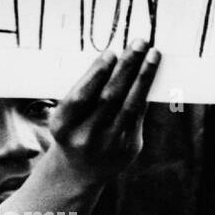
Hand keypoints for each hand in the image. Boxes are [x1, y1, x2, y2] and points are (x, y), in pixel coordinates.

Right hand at [46, 41, 160, 184]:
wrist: (80, 170)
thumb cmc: (72, 130)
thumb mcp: (66, 115)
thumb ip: (84, 92)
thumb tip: (115, 59)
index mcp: (62, 126)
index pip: (81, 96)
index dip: (96, 74)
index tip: (111, 52)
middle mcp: (86, 137)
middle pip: (109, 98)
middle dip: (126, 67)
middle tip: (138, 44)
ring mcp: (110, 144)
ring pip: (130, 105)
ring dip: (143, 76)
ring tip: (152, 54)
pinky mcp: (129, 147)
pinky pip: (139, 114)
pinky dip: (145, 92)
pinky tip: (150, 74)